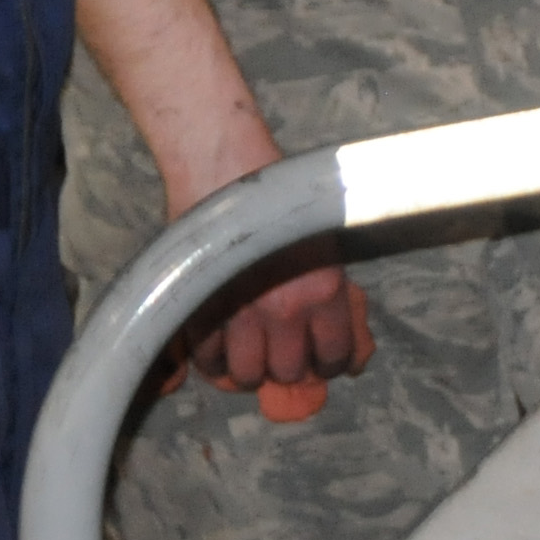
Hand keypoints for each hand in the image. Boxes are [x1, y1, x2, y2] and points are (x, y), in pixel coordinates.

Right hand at [155, 122, 373, 401]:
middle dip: (286, 365)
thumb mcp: (322, 241)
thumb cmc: (279, 196)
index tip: (319, 359)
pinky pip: (207, 359)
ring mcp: (240, 312)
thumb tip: (339, 335)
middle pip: (288, 370)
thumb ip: (328, 288)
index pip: (335, 354)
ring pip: (246, 374)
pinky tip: (218, 345)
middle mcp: (285, 307)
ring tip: (247, 352)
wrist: (225, 165)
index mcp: (324, 288)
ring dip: (248, 368)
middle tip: (279, 351)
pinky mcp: (200, 309)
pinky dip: (213, 359)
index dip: (328, 362)